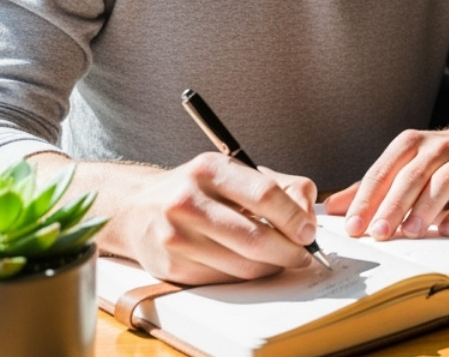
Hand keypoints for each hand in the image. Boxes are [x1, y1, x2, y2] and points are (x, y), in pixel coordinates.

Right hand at [37, 152, 318, 283]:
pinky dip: (245, 275)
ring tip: (280, 259)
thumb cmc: (201, 189)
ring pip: (241, 264)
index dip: (293, 218)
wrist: (139, 209)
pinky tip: (249, 264)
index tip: (309, 232)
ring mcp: (175, 236)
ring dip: (270, 266)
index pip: (264, 194)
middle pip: (254, 237)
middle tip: (303, 255)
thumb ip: (282, 186)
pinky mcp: (170, 266)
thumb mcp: (238, 172)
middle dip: (288, 251)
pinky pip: (222, 279)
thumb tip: (307, 215)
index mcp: (210, 169)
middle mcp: (187, 200)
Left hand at [323, 122, 448, 240]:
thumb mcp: (402, 165)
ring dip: (426, 209)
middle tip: (379, 232)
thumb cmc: (434, 161)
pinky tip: (447, 230)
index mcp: (409, 143)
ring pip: (443, 182)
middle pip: (411, 177)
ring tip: (411, 232)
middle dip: (393, 206)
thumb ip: (370, 187)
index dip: (366, 200)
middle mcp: (436, 148)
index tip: (353, 226)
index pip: (382, 172)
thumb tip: (333, 208)